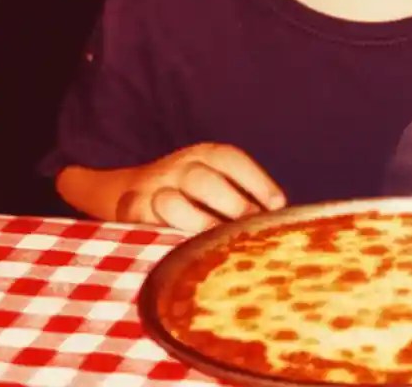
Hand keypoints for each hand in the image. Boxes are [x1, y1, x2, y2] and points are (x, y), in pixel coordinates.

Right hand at [116, 142, 286, 231]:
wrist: (133, 192)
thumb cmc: (194, 196)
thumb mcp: (217, 183)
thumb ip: (244, 199)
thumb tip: (280, 225)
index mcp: (203, 155)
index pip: (230, 159)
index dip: (256, 181)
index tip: (277, 206)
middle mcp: (177, 167)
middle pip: (201, 180)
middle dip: (230, 206)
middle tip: (250, 230)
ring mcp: (151, 189)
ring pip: (171, 203)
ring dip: (198, 226)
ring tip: (218, 246)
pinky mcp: (131, 213)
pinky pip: (146, 228)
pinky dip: (167, 241)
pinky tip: (187, 256)